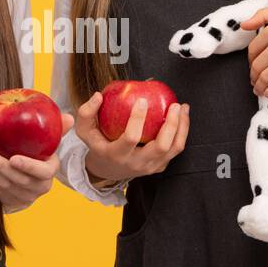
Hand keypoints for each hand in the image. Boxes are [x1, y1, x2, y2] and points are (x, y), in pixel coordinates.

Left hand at [0, 113, 74, 212]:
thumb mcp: (50, 143)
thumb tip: (68, 118)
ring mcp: (26, 195)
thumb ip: (57, 128)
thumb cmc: (40, 156)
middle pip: (20, 179)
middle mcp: (40, 185)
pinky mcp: (13, 199)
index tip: (14, 158)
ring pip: (6, 183)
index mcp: (50, 170)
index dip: (29, 166)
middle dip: (0, 164)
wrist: (33, 179)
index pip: (43, 172)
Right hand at [74, 91, 189, 182]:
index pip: (130, 138)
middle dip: (171, 125)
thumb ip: (86, 113)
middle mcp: (136, 163)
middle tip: (173, 105)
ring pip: (174, 148)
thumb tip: (98, 96)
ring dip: (182, 127)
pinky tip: (182, 116)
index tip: (142, 100)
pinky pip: (175, 149)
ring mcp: (150, 166)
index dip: (137, 119)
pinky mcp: (160, 166)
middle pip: (161, 147)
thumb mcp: (85, 131)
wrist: (107, 170)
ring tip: (182, 107)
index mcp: (117, 155)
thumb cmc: (98, 145)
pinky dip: (182, 132)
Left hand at [241, 2, 267, 98]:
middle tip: (255, 81)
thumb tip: (243, 25)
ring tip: (259, 89)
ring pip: (265, 78)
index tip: (254, 66)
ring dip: (259, 87)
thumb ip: (263, 15)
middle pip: (257, 67)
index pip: (252, 51)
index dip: (251, 61)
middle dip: (253, 76)